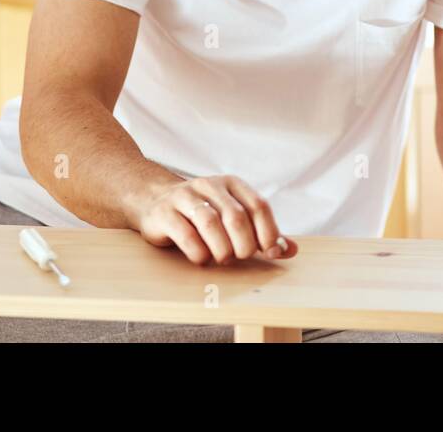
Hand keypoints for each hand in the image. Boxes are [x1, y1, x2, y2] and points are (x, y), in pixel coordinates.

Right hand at [128, 174, 298, 266]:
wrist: (152, 199)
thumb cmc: (201, 212)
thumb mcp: (232, 215)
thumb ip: (261, 232)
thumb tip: (290, 250)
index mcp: (231, 184)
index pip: (258, 205)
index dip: (268, 232)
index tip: (269, 251)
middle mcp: (209, 186)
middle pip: (236, 216)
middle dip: (244, 244)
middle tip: (242, 257)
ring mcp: (184, 197)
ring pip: (210, 222)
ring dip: (222, 248)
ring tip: (223, 259)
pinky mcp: (164, 214)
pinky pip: (185, 234)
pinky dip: (198, 252)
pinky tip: (202, 258)